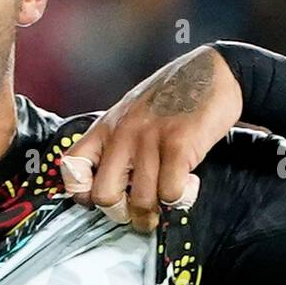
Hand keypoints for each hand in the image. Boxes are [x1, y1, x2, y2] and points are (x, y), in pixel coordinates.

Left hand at [59, 45, 242, 232]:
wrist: (213, 69)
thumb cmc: (173, 94)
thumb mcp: (130, 113)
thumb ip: (116, 142)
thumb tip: (107, 183)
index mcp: (106, 127)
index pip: (72, 168)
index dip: (82, 193)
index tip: (99, 200)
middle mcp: (122, 134)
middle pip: (104, 196)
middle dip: (121, 214)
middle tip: (136, 213)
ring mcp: (149, 139)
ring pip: (141, 201)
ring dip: (154, 214)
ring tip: (165, 205)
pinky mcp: (178, 144)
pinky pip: (170, 192)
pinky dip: (180, 199)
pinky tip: (187, 187)